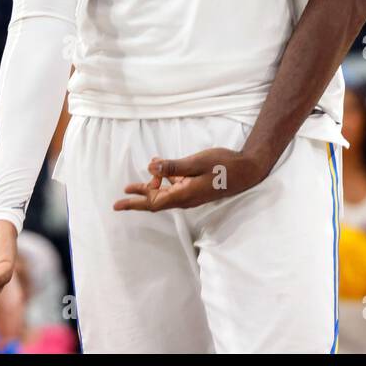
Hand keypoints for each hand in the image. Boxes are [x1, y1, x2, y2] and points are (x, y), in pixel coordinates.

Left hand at [114, 148, 266, 211]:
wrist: (246, 171)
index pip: (154, 202)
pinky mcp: (196, 187)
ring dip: (150, 187)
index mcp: (184, 195)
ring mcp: (191, 193)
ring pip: (165, 193)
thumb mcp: (196, 162)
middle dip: (138, 199)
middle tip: (119, 201)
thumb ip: (174, 166)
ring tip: (134, 185)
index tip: (119, 202)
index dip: (136, 202)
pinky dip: (164, 178)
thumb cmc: (223, 166)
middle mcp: (185, 198)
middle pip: (156, 201)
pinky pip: (175, 186)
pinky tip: (160, 167)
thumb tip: (151, 168)